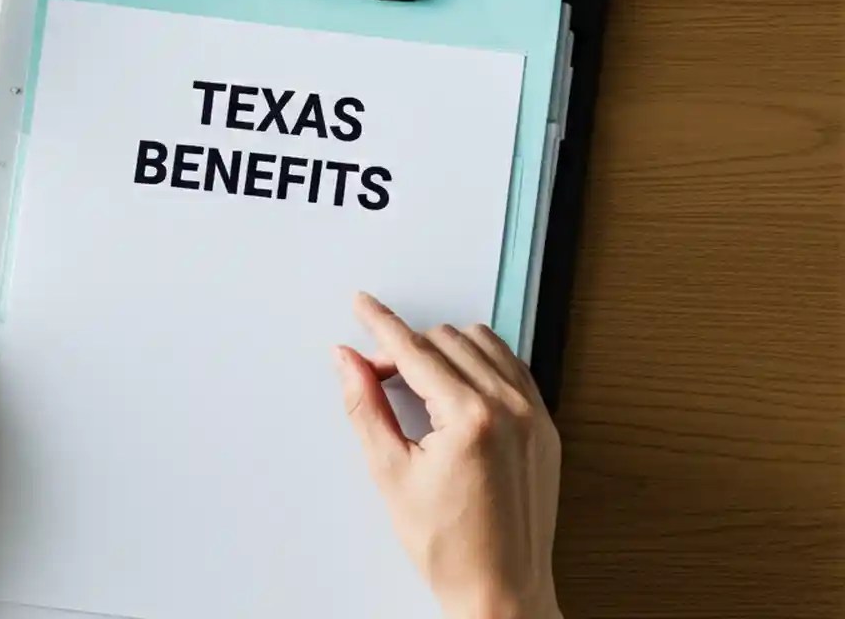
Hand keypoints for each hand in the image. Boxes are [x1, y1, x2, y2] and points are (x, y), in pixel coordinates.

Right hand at [335, 293, 561, 618]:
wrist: (501, 590)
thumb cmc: (450, 547)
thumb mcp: (390, 473)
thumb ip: (365, 406)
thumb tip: (348, 361)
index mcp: (471, 418)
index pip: (414, 349)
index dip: (381, 323)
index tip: (363, 304)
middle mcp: (510, 408)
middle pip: (446, 340)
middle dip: (406, 349)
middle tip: (377, 378)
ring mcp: (534, 416)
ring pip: (483, 344)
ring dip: (445, 351)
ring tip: (418, 385)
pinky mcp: (546, 428)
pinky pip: (513, 368)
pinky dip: (482, 365)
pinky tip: (458, 387)